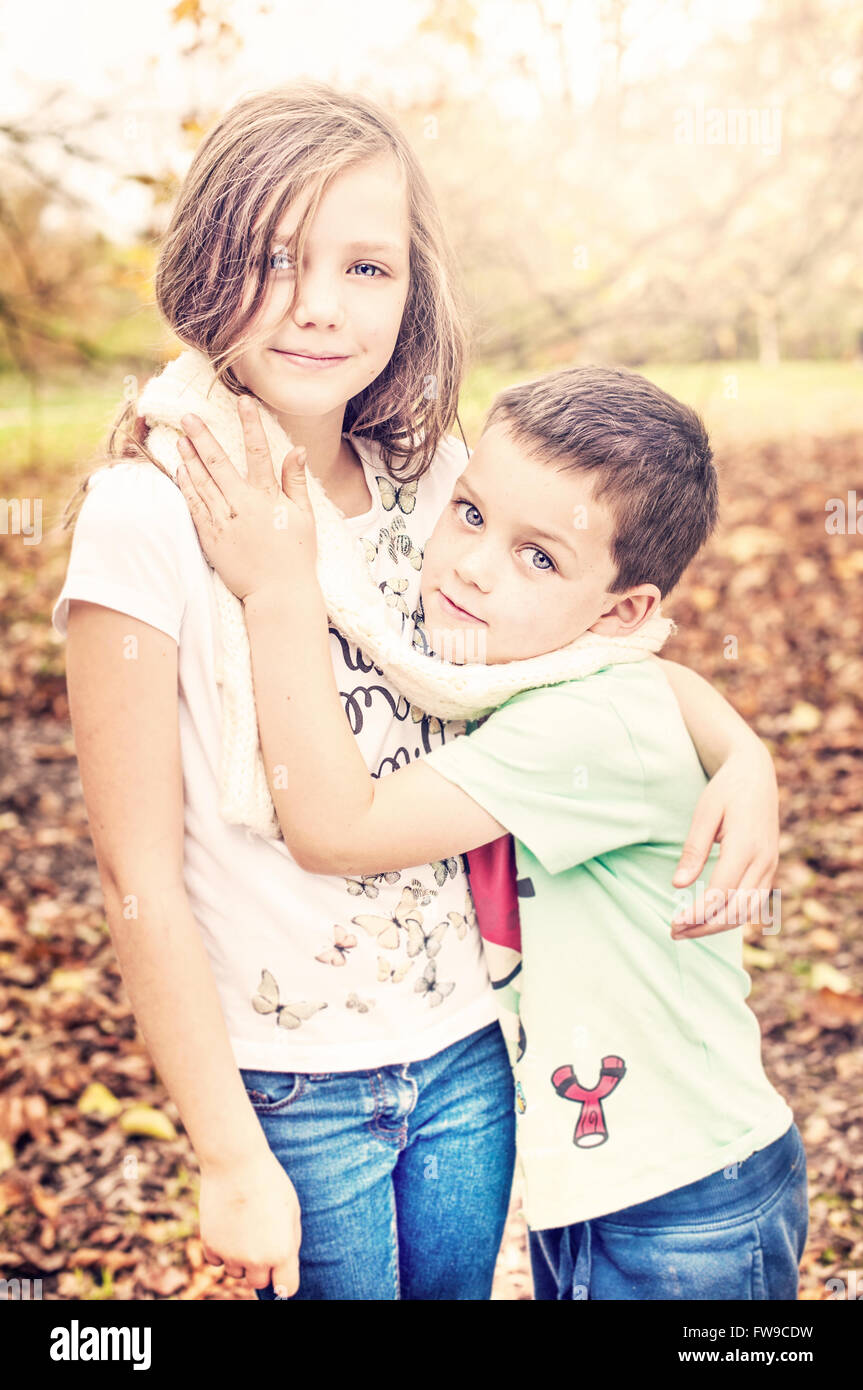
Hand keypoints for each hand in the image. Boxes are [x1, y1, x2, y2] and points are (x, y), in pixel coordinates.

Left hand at [175, 396, 316, 603]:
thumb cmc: (295, 555)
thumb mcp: (304, 516)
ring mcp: (223, 521)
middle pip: (219, 463)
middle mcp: (242, 505)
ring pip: (201, 482)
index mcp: (268, 497)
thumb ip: (296, 481)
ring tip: (180, 438)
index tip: (243, 402)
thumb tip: (296, 449)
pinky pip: (194, 506)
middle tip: (189, 416)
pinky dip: (187, 487)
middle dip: (203, 437)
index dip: (250, 425)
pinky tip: (180, 470)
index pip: (258, 452)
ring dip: (190, 458)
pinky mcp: (210, 537)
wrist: (278, 593)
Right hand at [198, 1149, 301, 1296]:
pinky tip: (228, 1225)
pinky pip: (217, 1261)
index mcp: (282, 1251)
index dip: (284, 1279)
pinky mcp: (210, 1246)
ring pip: (236, 1272)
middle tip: (260, 1236)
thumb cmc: (269, 1182)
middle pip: (259, 1282)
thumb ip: (290, 1242)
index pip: (286, 1288)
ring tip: (244, 1225)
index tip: (280, 1269)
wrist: (235, 1163)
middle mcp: (257, 1259)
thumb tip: (284, 1268)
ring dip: (240, 1258)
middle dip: (262, 1266)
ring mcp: (231, 1254)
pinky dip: (221, 1250)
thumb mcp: (292, 1211)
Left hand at [670, 748, 778, 939]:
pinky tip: (708, 920)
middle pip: (736, 909)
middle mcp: (763, 861)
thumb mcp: (705, 813)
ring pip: (747, 911)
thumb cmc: (726, 790)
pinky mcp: (769, 868)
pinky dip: (732, 917)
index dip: (698, 913)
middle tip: (673, 933)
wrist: (757, 774)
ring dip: (717, 926)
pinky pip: (754, 903)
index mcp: (746, 845)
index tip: (674, 923)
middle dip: (704, 927)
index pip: (721, 892)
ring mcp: (770, 866)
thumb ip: (693, 849)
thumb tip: (678, 885)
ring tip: (686, 931)